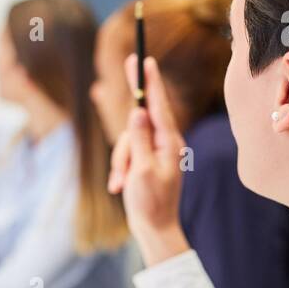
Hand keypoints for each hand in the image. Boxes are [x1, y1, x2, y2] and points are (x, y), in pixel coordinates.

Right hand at [106, 54, 190, 266]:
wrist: (154, 229)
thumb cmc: (151, 202)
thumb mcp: (143, 170)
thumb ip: (140, 140)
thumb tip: (137, 112)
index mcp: (169, 142)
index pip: (157, 104)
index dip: (149, 81)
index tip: (146, 59)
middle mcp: (164, 142)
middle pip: (141, 115)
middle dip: (128, 111)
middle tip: (129, 60)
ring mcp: (154, 151)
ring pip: (128, 138)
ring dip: (120, 160)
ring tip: (121, 183)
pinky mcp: (144, 160)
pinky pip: (126, 153)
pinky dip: (120, 169)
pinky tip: (119, 187)